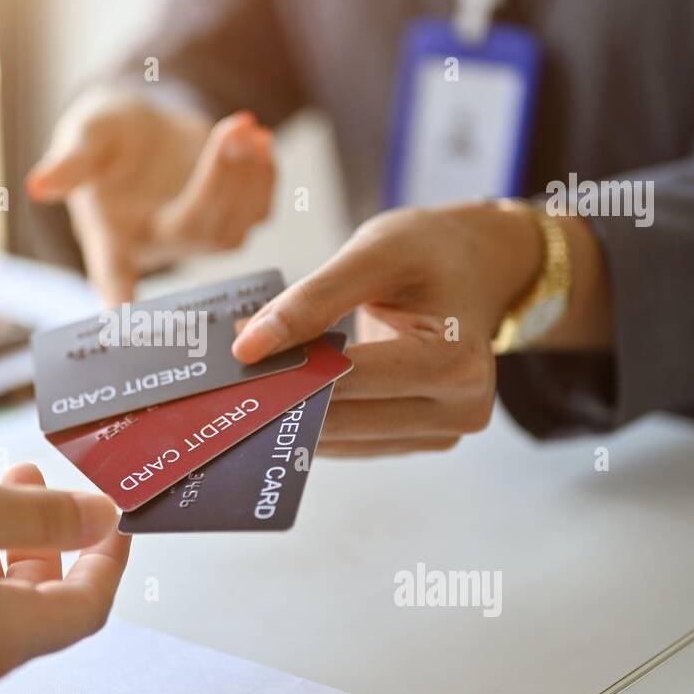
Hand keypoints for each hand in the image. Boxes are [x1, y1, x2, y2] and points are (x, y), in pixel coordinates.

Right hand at [27, 90, 274, 305]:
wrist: (142, 129)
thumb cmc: (105, 136)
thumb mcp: (84, 136)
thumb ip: (71, 163)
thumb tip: (38, 185)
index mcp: (113, 237)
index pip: (113, 274)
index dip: (119, 294)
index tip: (120, 317)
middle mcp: (157, 246)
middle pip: (195, 232)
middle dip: (218, 181)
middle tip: (229, 130)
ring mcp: (197, 237)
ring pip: (233, 227)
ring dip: (248, 178)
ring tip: (246, 129)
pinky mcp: (229, 218)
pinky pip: (257, 212)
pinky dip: (266, 178)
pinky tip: (261, 141)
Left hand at [231, 202, 549, 456]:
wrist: (476, 267)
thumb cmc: (429, 252)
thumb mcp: (374, 253)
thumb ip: (312, 299)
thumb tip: (248, 348)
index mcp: (455, 360)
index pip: (350, 377)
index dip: (286, 371)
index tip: (229, 367)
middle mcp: (458, 409)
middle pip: (343, 418)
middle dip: (279, 399)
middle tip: (218, 388)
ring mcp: (441, 433)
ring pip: (341, 440)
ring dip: (288, 418)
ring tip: (238, 394)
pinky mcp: (419, 439)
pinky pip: (351, 441)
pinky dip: (311, 422)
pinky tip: (275, 402)